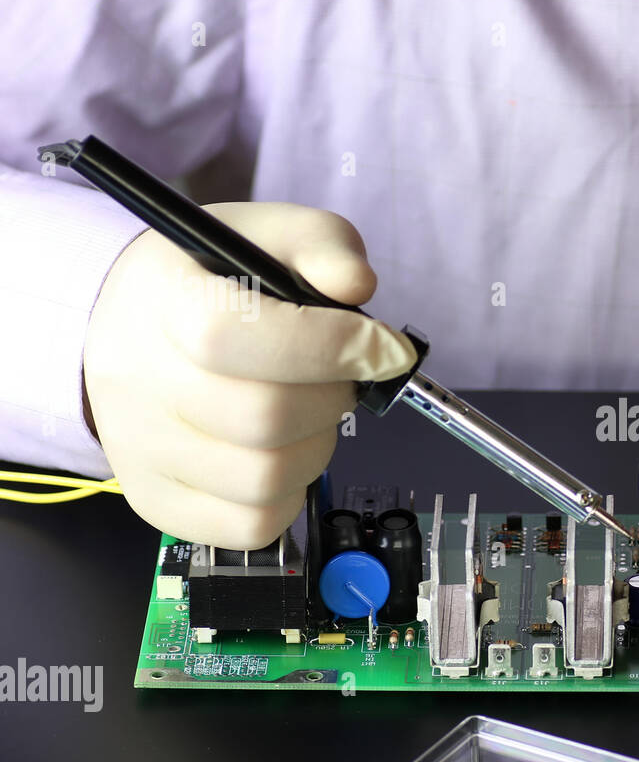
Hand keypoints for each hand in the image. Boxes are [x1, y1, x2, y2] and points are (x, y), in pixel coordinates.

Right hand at [84, 202, 414, 548]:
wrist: (130, 326)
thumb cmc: (212, 282)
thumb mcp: (267, 236)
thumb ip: (322, 245)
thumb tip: (357, 285)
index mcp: (163, 301)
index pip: (240, 335)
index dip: (330, 345)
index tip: (386, 347)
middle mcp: (138, 380)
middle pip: (264, 417)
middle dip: (335, 400)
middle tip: (343, 380)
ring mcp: (142, 450)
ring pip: (265, 479)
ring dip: (319, 448)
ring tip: (312, 415)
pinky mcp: (159, 501)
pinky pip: (252, 524)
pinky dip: (292, 495)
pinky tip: (286, 454)